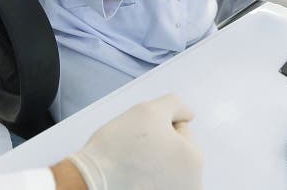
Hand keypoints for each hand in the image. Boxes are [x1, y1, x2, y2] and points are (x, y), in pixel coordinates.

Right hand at [69, 94, 202, 189]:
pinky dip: (147, 180)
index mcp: (195, 160)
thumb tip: (187, 113)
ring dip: (153, 163)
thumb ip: (176, 105)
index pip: (182, 129)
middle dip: (159, 146)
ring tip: (133, 166)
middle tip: (136, 151)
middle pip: (177, 151)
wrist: (91, 181)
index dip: (159, 126)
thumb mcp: (150, 110)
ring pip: (165, 167)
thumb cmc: (117, 150)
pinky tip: (133, 180)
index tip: (143, 136)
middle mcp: (192, 184)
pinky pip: (156, 183)